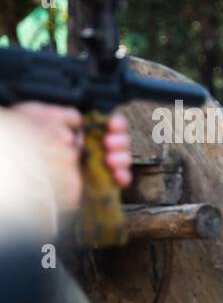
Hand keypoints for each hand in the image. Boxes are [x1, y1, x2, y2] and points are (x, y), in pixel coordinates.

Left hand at [8, 105, 132, 208]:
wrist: (20, 169)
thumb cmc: (26, 141)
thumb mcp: (42, 118)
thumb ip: (64, 116)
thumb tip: (79, 119)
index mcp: (80, 133)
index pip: (107, 126)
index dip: (116, 124)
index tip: (112, 124)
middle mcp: (90, 149)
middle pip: (119, 143)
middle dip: (120, 141)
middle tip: (109, 142)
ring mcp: (94, 168)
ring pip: (122, 161)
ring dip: (122, 158)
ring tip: (110, 159)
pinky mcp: (96, 186)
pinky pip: (117, 182)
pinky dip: (122, 177)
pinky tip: (117, 175)